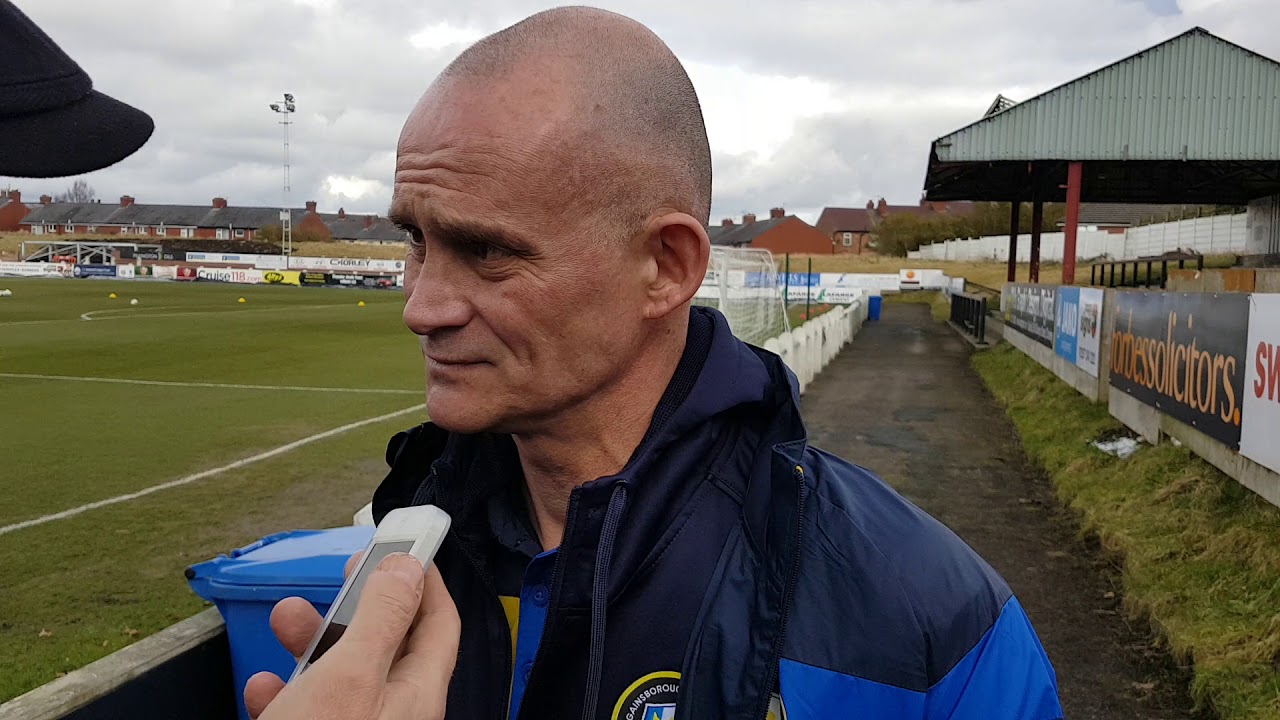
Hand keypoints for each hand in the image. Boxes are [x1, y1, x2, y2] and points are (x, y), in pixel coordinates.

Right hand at [243, 551, 459, 719]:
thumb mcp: (351, 674)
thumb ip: (381, 618)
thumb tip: (407, 568)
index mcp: (416, 691)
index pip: (439, 622)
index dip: (426, 580)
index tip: (408, 546)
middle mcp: (392, 709)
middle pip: (386, 640)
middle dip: (360, 601)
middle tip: (347, 571)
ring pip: (340, 671)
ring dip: (312, 640)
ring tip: (286, 619)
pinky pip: (306, 705)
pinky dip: (284, 688)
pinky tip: (264, 684)